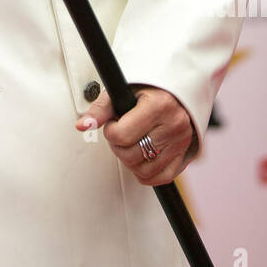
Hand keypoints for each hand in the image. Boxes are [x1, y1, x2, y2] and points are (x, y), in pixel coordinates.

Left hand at [75, 84, 196, 185]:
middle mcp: (173, 124)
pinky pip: (161, 178)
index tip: (113, 123)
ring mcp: (180, 141)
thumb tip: (82, 125)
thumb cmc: (148, 89)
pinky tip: (140, 157)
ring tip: (130, 143)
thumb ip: (100, 109)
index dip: (110, 131)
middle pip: (131, 155)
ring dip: (130, 161)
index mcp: (158, 105)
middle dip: (118, 146)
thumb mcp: (123, 91)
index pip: (122, 135)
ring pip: (143, 170)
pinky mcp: (184, 154)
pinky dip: (145, 173)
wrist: (176, 91)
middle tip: (120, 133)